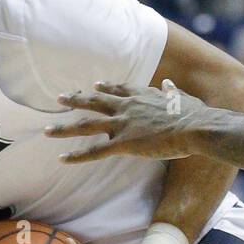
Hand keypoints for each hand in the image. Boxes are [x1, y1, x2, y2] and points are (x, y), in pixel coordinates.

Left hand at [45, 80, 206, 163]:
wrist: (196, 127)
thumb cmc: (194, 115)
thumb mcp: (183, 97)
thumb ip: (172, 91)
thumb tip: (169, 84)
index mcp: (142, 96)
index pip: (119, 90)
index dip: (106, 88)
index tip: (95, 86)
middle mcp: (127, 107)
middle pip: (95, 102)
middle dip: (76, 100)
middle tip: (60, 97)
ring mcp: (122, 125)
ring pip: (86, 126)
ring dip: (65, 128)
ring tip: (47, 130)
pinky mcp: (123, 143)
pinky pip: (94, 151)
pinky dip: (77, 156)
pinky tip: (62, 158)